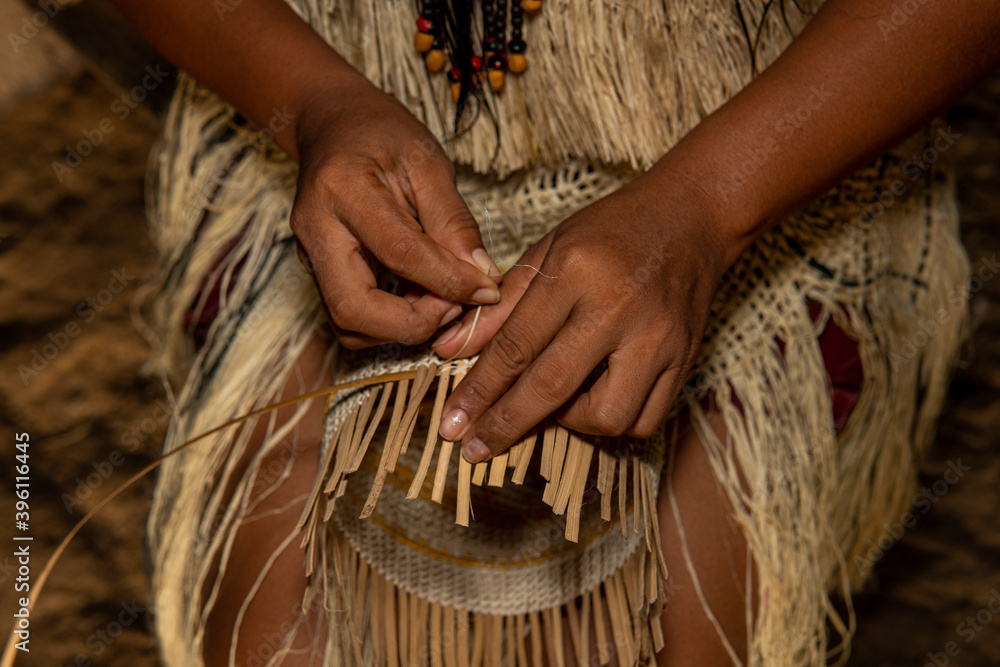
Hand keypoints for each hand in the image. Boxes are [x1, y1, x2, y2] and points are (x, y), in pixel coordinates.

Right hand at [289, 76, 499, 348]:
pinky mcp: (317, 272)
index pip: (400, 253)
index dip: (449, 281)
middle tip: (456, 305)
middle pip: (353, 309)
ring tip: (441, 299)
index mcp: (344, 189)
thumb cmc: (381, 135)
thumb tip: (482, 275)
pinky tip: (421, 296)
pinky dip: (390, 321)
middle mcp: (316, 230)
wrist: (333, 125)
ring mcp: (310, 255)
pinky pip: (351, 317)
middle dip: (413, 323)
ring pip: (348, 325)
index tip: (487, 289)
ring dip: (401, 327)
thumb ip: (454, 222)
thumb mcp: (429, 163)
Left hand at [432, 176, 729, 461]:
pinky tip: (592, 403)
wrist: (691, 217)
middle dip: (505, 424)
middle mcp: (619, 307)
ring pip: (607, 416)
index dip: (479, 390)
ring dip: (569, 423)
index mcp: (578, 271)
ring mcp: (658, 337)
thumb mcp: (547, 251)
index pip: (517, 345)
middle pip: (552, 386)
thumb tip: (449, 351)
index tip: (452, 423)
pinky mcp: (686, 358)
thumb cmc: (610, 231)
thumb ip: (498, 306)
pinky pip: (645, 420)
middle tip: (473, 448)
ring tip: (553, 405)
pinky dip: (613, 423)